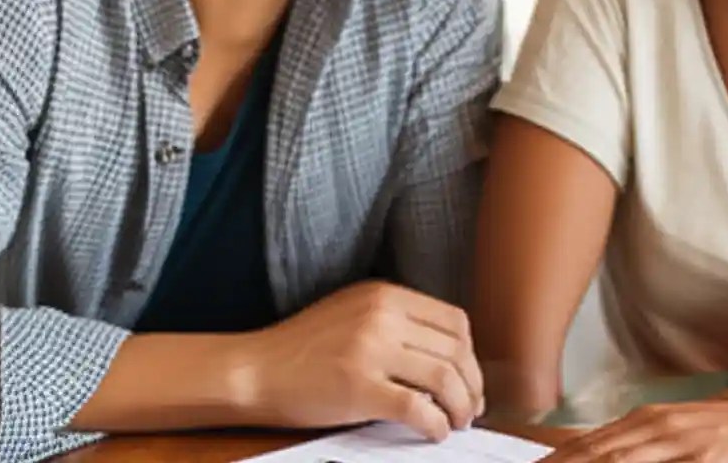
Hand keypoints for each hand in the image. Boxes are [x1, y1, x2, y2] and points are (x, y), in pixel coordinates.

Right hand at [236, 281, 483, 440]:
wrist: (256, 369)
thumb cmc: (304, 348)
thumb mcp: (354, 313)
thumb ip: (396, 322)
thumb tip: (448, 358)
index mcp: (385, 295)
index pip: (454, 321)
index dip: (470, 355)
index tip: (469, 378)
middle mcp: (382, 316)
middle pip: (455, 351)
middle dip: (472, 385)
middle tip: (471, 408)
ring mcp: (370, 350)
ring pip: (444, 379)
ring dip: (461, 407)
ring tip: (457, 423)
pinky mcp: (359, 388)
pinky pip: (417, 408)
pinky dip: (435, 425)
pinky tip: (434, 432)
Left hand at [541, 394, 727, 462]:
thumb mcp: (680, 428)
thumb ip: (645, 440)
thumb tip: (609, 450)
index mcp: (649, 420)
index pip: (591, 443)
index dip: (558, 457)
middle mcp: (657, 429)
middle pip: (597, 453)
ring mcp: (678, 447)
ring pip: (618, 461)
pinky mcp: (701, 462)